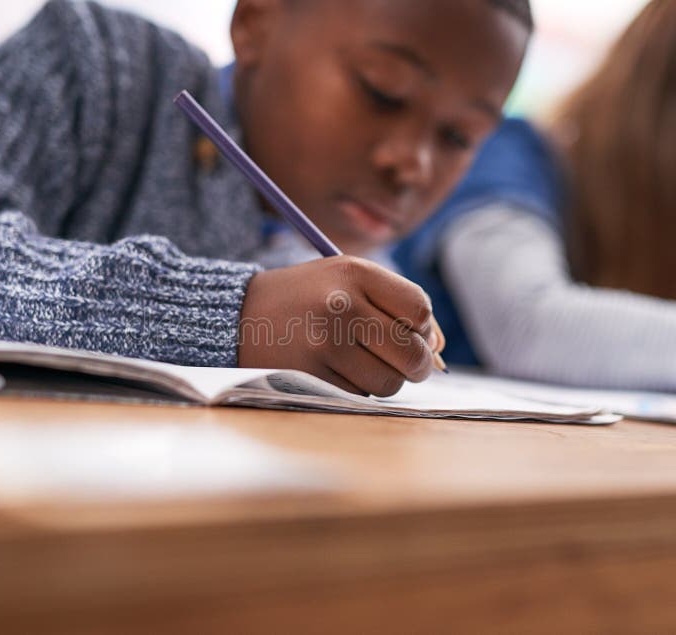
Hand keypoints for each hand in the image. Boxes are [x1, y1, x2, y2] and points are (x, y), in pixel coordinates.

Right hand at [238, 256, 442, 395]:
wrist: (238, 317)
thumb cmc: (306, 298)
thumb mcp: (345, 281)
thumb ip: (394, 306)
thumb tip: (439, 350)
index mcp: (354, 272)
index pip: (420, 309)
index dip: (423, 328)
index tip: (410, 333)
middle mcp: (341, 304)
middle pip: (411, 352)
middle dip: (415, 364)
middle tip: (404, 364)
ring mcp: (325, 342)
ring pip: (388, 382)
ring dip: (382, 379)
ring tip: (358, 361)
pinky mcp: (310, 374)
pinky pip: (359, 396)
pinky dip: (355, 389)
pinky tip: (333, 369)